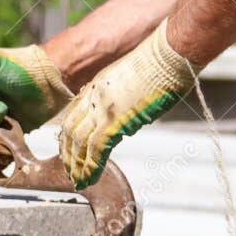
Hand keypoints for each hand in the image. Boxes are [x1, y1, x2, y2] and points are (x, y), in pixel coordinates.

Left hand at [56, 20, 196, 187]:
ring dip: (77, 166)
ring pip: (79, 144)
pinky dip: (91, 167)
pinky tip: (89, 179)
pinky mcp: (115, 121)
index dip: (69, 135)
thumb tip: (128, 116)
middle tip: (69, 171)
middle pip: (71, 131)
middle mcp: (94, 98)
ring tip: (77, 181)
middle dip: (68, 154)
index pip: (74, 115)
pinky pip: (96, 149)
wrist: (168, 54)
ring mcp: (102, 110)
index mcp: (97, 86)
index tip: (67, 148)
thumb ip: (123, 97)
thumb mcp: (132, 77)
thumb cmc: (162, 61)